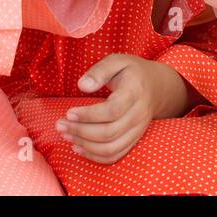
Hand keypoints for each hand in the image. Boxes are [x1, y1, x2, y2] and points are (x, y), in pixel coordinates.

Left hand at [57, 54, 189, 163]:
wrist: (157, 87)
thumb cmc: (132, 72)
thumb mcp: (118, 61)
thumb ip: (100, 71)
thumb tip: (82, 85)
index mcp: (135, 92)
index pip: (112, 110)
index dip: (88, 115)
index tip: (69, 112)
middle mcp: (139, 114)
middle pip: (109, 132)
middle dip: (81, 131)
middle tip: (60, 125)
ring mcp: (138, 130)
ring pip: (111, 148)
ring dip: (85, 145)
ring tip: (66, 135)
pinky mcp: (134, 139)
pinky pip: (115, 155)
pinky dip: (95, 156)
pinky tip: (79, 147)